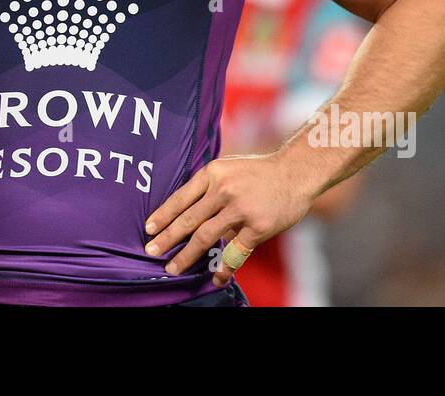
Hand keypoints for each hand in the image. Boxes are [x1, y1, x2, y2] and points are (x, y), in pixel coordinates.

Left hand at [142, 151, 314, 286]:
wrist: (295, 172)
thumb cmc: (259, 171)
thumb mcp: (229, 168)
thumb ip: (209, 185)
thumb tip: (185, 209)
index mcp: (213, 174)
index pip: (181, 198)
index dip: (163, 215)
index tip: (149, 229)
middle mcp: (223, 190)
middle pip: (188, 219)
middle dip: (167, 238)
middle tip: (151, 251)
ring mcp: (240, 209)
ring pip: (205, 237)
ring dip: (186, 255)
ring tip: (173, 267)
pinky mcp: (257, 226)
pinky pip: (235, 252)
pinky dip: (224, 267)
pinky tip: (215, 277)